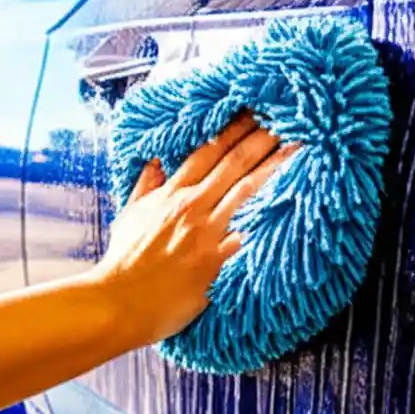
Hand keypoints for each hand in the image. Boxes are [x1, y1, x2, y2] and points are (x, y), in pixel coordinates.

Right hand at [93, 113, 293, 346]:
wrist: (118, 301)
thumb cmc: (123, 262)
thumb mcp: (129, 216)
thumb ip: (145, 186)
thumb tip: (155, 162)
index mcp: (171, 194)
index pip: (207, 151)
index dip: (232, 129)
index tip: (252, 112)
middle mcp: (191, 206)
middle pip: (233, 163)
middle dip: (261, 137)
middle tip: (286, 117)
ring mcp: (205, 233)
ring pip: (246, 190)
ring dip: (274, 166)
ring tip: (296, 147)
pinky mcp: (215, 262)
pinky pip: (248, 234)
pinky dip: (268, 217)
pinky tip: (293, 202)